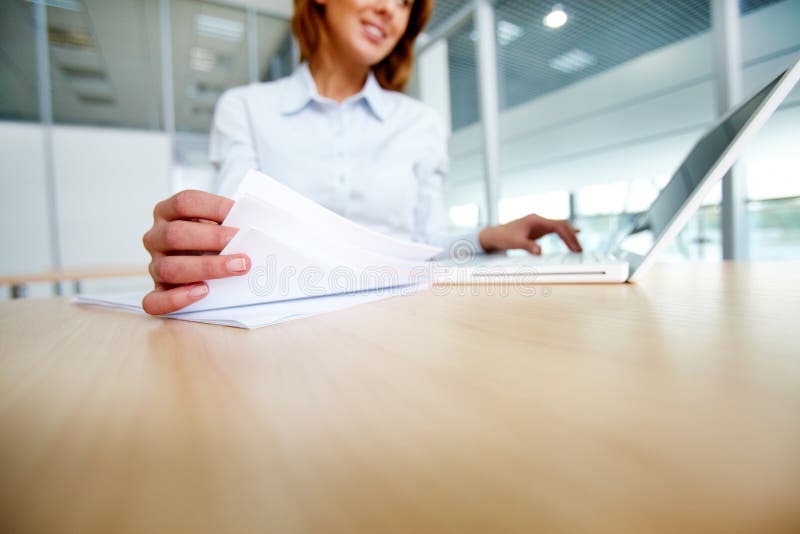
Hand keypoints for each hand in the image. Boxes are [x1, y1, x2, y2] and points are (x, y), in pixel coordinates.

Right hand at [141, 190, 250, 314]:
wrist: (205, 263)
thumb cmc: (213, 240)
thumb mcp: (217, 224)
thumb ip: (229, 223)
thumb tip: (253, 227)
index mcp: (167, 213)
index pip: (184, 203)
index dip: (213, 206)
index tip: (238, 213)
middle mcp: (156, 238)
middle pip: (174, 234)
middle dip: (212, 238)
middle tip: (241, 242)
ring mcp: (155, 266)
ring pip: (169, 268)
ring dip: (207, 267)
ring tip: (237, 267)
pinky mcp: (157, 292)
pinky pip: (156, 301)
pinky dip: (178, 298)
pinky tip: (203, 292)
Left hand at [478, 214, 581, 253]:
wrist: (494, 235)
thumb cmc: (503, 237)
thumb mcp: (514, 243)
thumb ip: (528, 246)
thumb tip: (540, 252)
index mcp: (535, 220)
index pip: (557, 226)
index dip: (567, 236)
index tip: (574, 247)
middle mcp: (539, 220)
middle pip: (561, 225)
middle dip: (571, 237)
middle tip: (579, 250)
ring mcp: (539, 224)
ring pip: (560, 227)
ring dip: (569, 236)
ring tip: (578, 248)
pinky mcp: (538, 230)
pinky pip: (555, 230)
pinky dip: (564, 233)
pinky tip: (575, 234)